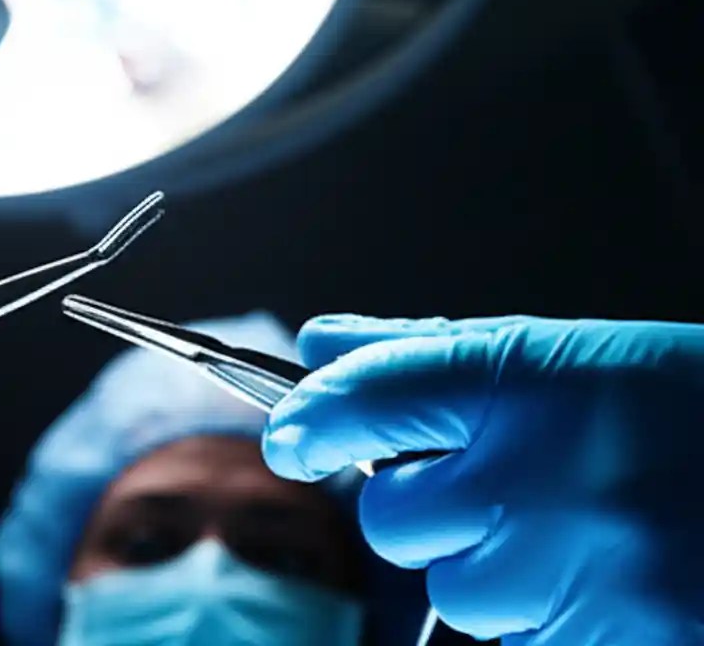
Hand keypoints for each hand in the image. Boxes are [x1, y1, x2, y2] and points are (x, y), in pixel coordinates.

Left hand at [262, 314, 703, 645]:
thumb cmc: (693, 413)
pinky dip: (551, 619)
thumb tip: (319, 344)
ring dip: (497, 574)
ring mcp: (579, 574)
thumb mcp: (572, 359)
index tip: (295, 436)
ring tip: (586, 537)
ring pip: (458, 594)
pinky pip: (523, 643)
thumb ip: (430, 355)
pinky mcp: (614, 640)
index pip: (365, 393)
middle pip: (393, 519)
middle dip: (428, 511)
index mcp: (529, 381)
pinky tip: (615, 579)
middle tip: (506, 491)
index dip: (312, 418)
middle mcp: (541, 476)